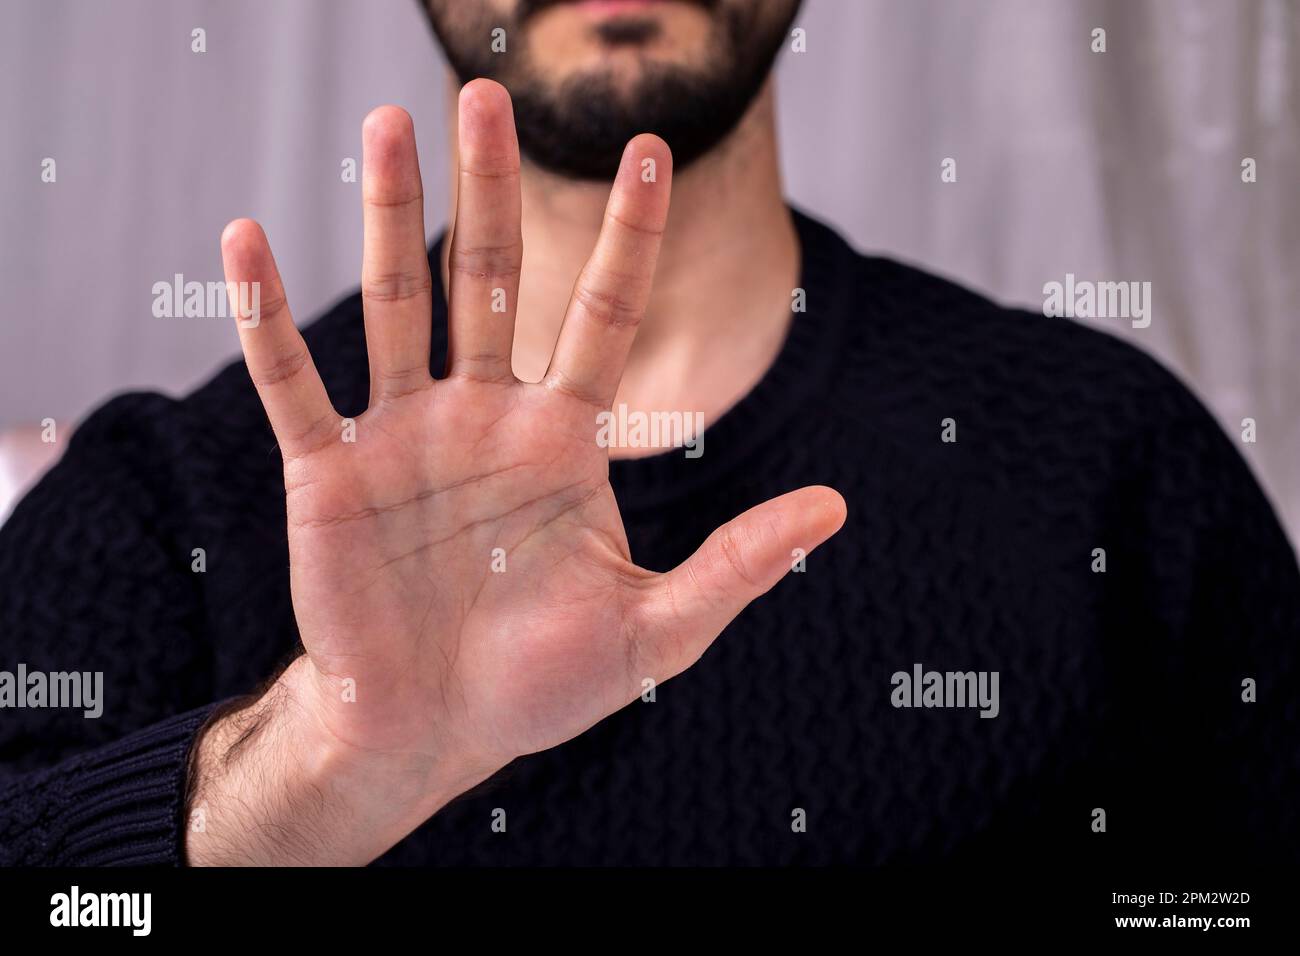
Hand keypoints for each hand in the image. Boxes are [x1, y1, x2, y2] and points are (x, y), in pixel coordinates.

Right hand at [187, 80, 845, 864]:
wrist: (434, 732)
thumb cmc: (544, 684)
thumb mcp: (656, 629)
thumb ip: (738, 564)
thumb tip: (835, 507)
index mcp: (561, 438)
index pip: (604, 312)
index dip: (630, 235)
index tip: (653, 150)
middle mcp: (483, 417)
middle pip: (492, 280)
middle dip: (492, 189)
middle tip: (487, 94)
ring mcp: (403, 436)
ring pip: (396, 304)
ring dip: (391, 216)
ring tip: (387, 123)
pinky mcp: (330, 474)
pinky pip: (295, 381)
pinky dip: (268, 316)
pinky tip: (246, 239)